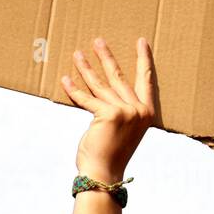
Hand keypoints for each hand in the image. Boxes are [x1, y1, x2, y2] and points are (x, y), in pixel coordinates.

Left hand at [60, 37, 159, 182]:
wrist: (104, 172)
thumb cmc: (112, 152)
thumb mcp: (124, 128)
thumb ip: (121, 109)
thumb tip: (104, 88)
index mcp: (148, 113)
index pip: (146, 80)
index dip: (143, 60)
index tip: (142, 42)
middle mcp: (139, 110)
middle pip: (119, 77)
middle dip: (106, 57)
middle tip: (98, 40)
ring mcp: (125, 111)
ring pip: (100, 84)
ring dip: (86, 67)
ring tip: (77, 54)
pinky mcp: (108, 114)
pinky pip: (86, 98)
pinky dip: (74, 89)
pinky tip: (65, 79)